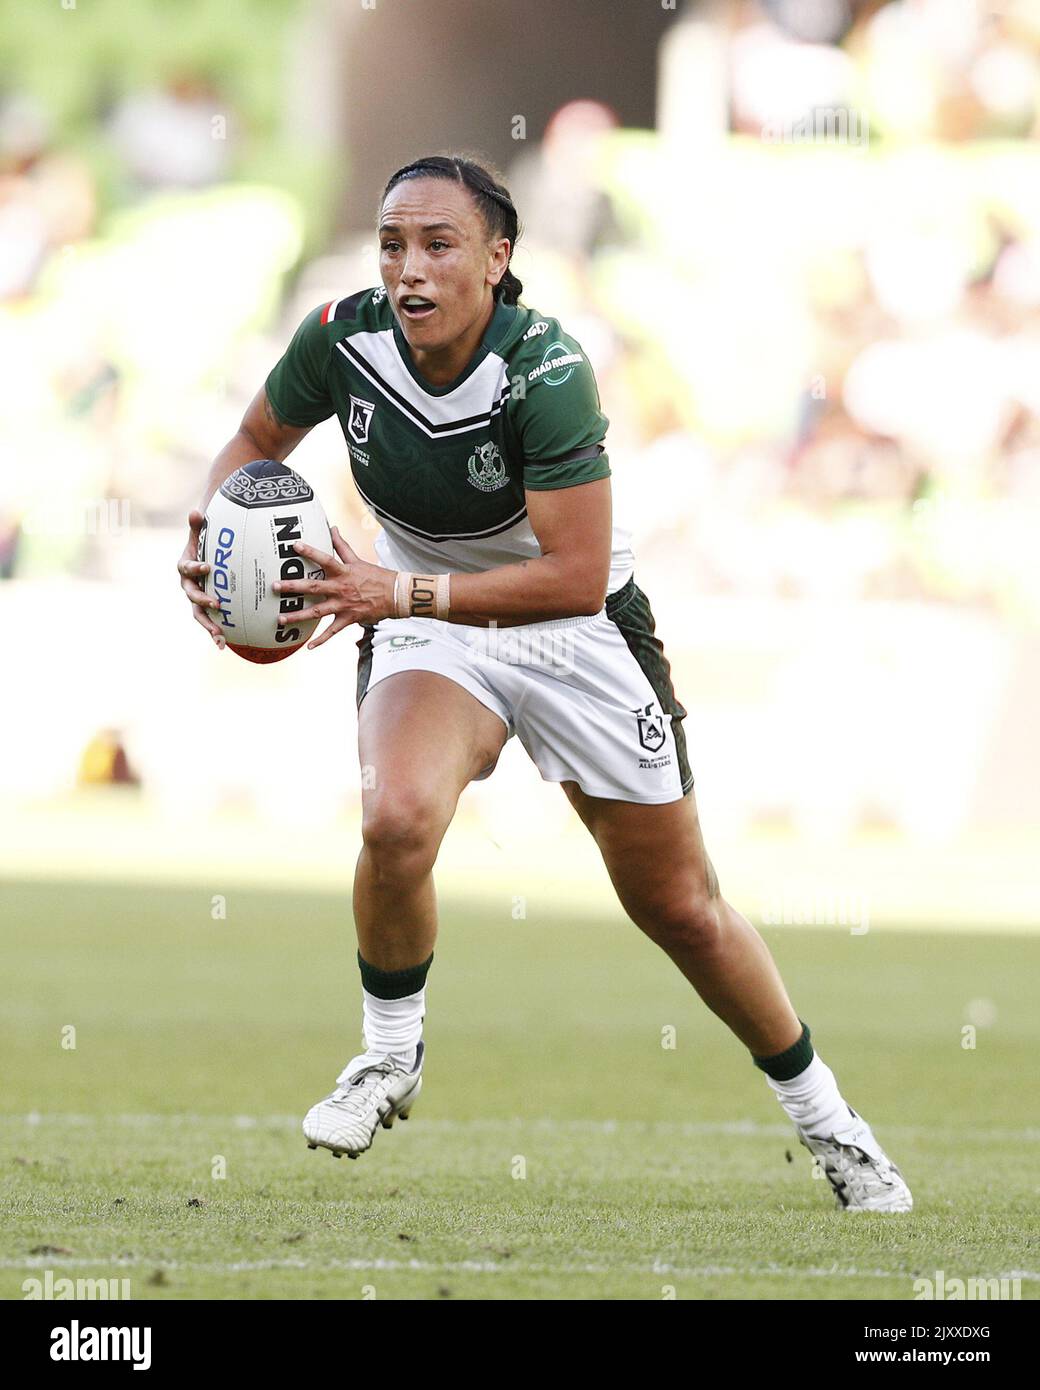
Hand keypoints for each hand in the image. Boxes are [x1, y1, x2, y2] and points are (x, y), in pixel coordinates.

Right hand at [177, 509, 225, 649]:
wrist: (204, 559)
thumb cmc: (203, 545)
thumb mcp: (200, 535)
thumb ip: (197, 526)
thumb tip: (196, 511)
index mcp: (185, 567)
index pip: (188, 568)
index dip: (196, 567)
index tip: (207, 566)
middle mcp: (188, 586)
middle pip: (192, 595)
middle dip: (203, 600)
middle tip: (217, 603)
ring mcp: (196, 599)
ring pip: (199, 614)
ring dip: (209, 625)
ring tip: (220, 636)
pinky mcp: (205, 609)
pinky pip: (209, 622)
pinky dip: (215, 633)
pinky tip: (224, 645)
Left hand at [273, 526, 395, 648]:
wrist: (395, 595)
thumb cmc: (376, 576)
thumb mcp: (358, 560)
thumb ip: (342, 545)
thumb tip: (332, 527)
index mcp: (343, 572)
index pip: (325, 559)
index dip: (311, 551)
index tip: (294, 546)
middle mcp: (341, 588)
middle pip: (314, 587)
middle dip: (293, 587)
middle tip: (274, 587)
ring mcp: (344, 605)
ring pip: (317, 612)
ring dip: (298, 616)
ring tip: (280, 619)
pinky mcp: (348, 619)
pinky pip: (332, 632)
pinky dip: (321, 640)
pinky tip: (308, 647)